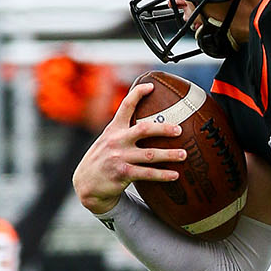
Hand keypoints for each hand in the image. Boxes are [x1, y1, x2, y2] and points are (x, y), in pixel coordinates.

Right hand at [73, 79, 185, 215]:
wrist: (87, 184)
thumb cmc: (103, 160)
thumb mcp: (108, 141)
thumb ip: (123, 132)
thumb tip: (148, 125)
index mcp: (114, 129)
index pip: (125, 106)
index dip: (138, 94)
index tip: (151, 86)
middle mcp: (116, 141)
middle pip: (144, 129)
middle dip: (164, 128)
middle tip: (179, 130)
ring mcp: (119, 157)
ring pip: (150, 154)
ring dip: (169, 155)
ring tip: (184, 154)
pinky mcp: (122, 174)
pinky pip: (147, 174)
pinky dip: (162, 175)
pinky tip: (175, 175)